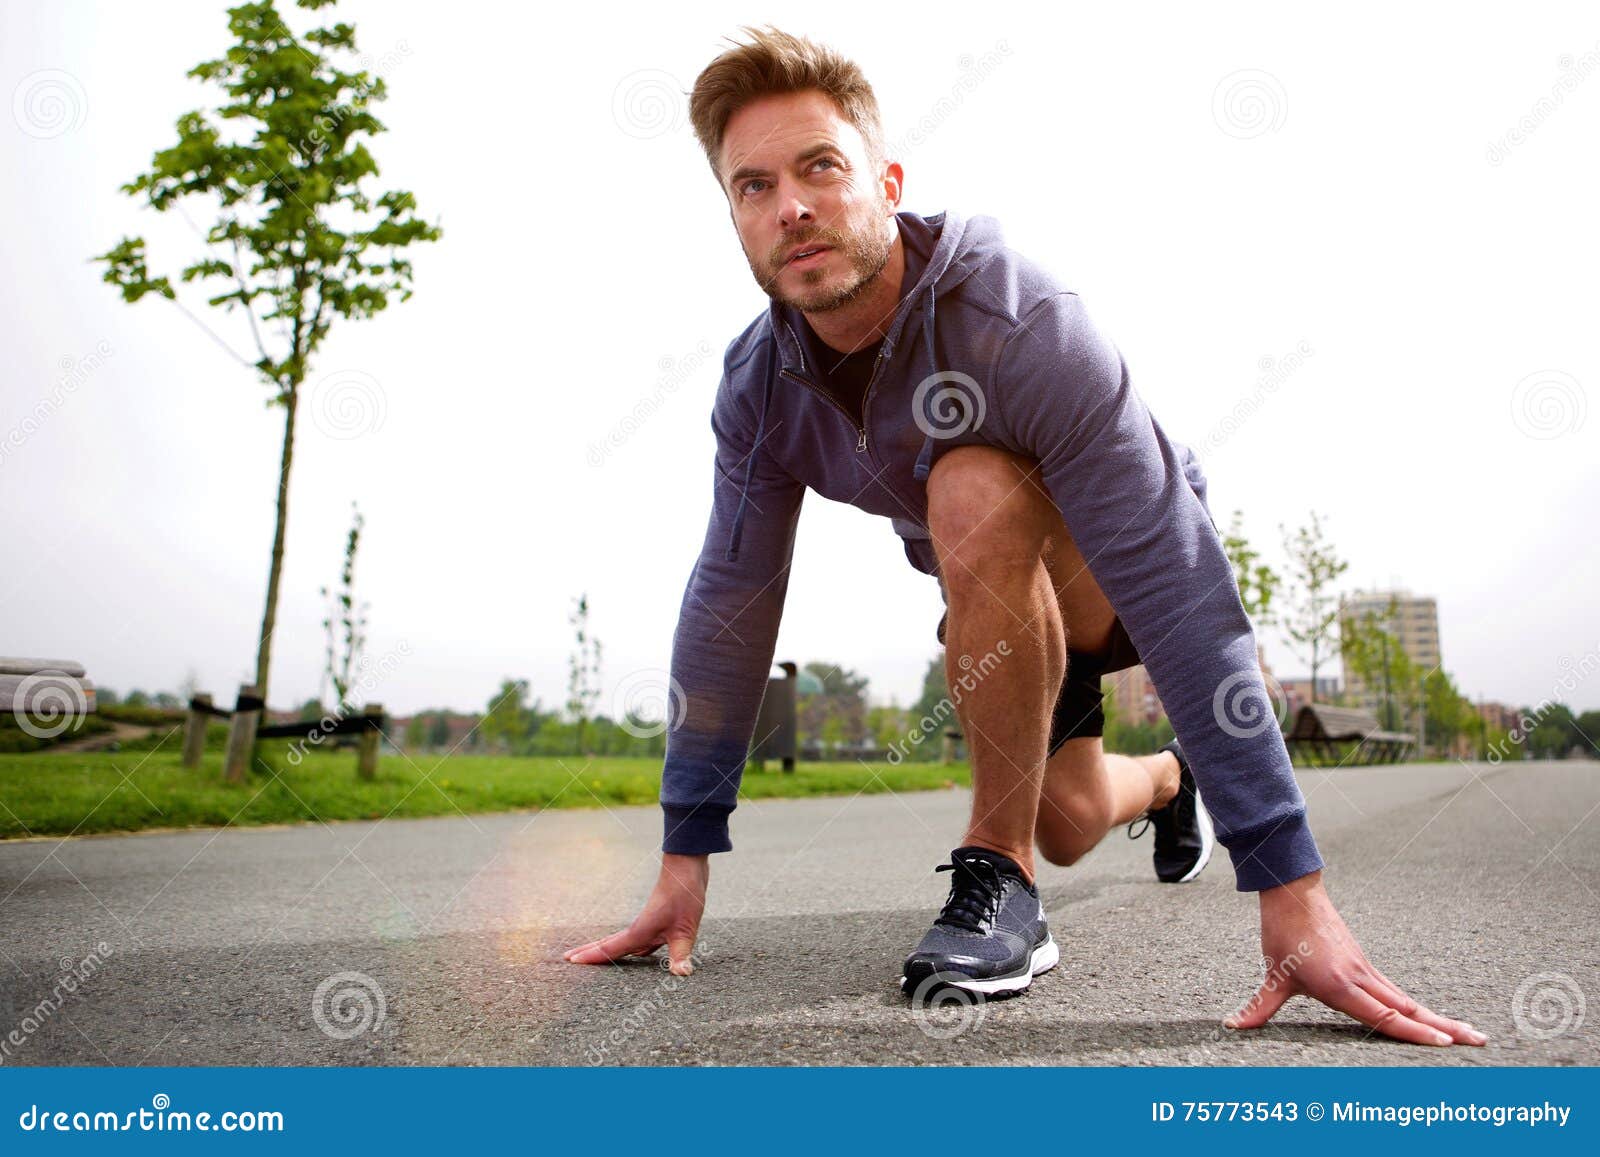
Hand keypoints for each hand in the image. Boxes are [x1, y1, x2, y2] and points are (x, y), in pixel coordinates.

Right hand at [562, 853, 708, 975]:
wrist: (687, 868)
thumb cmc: (683, 895)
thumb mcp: (685, 929)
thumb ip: (681, 953)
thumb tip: (681, 974)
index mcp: (639, 932)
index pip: (610, 949)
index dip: (591, 956)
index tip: (570, 961)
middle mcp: (639, 929)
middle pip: (608, 943)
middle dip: (589, 951)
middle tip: (568, 958)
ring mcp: (647, 924)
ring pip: (622, 941)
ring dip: (606, 948)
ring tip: (593, 955)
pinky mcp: (658, 921)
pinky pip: (638, 939)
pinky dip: (630, 948)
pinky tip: (638, 953)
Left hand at [1225, 870, 1486, 1046]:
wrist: (1294, 893)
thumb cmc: (1283, 933)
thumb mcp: (1273, 973)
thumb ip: (1259, 1006)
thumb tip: (1233, 1025)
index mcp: (1340, 984)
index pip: (1383, 1015)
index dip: (1412, 1032)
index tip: (1444, 1044)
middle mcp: (1360, 978)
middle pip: (1408, 1008)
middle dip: (1444, 1028)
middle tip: (1479, 1041)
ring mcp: (1366, 970)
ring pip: (1407, 999)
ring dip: (1437, 1017)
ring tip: (1469, 1033)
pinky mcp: (1365, 964)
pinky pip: (1396, 991)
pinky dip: (1417, 1008)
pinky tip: (1431, 1019)